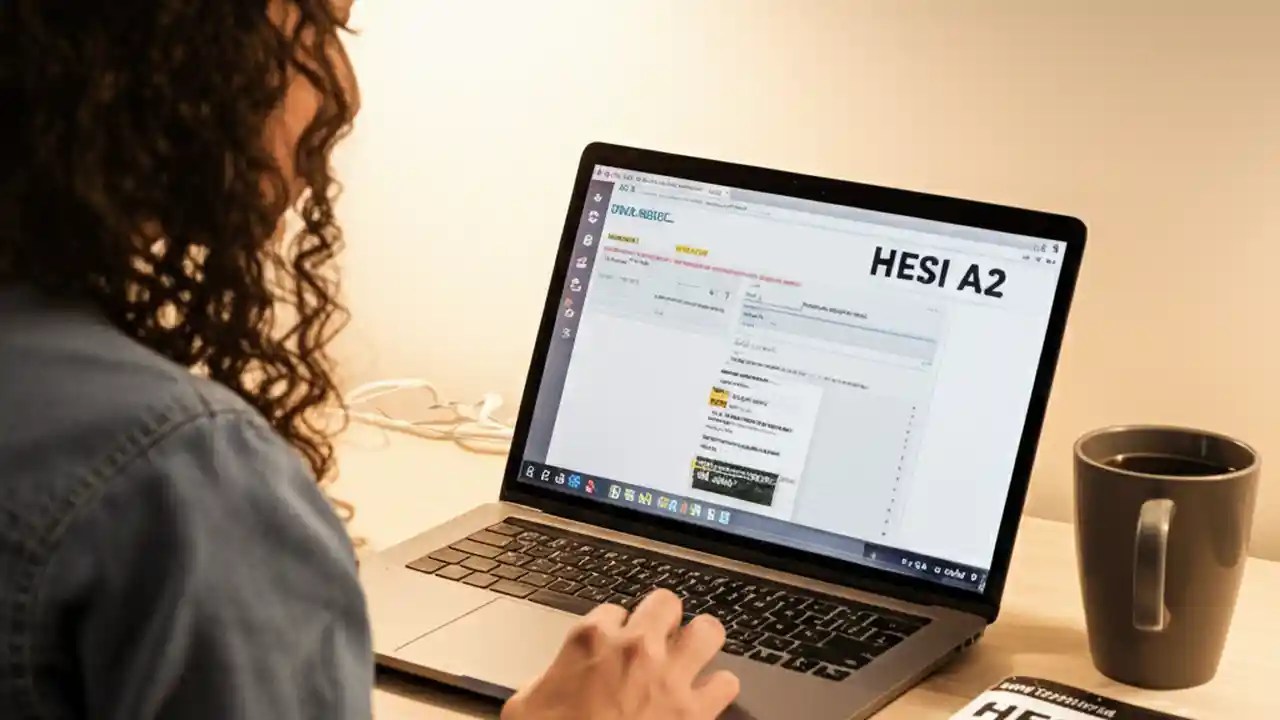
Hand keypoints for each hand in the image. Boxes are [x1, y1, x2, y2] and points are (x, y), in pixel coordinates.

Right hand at [502, 589, 740, 719]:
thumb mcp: (525, 706)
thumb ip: (544, 679)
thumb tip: (552, 680)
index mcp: (590, 641)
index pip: (612, 611)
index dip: (615, 629)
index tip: (613, 645)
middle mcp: (635, 649)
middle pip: (666, 603)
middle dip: (663, 620)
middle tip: (658, 640)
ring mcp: (670, 677)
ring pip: (708, 631)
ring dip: (700, 643)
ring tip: (692, 656)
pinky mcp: (695, 712)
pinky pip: (726, 683)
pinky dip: (718, 690)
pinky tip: (706, 698)